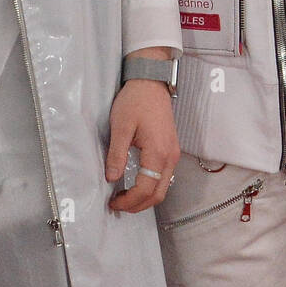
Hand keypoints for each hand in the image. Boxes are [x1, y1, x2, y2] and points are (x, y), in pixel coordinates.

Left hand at [105, 58, 179, 213]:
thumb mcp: (120, 126)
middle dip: (138, 205)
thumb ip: (117, 154)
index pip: (146, 189)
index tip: (113, 203)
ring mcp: (173, 153)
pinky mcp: (171, 149)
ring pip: (162, 187)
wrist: (151, 81)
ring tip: (124, 197)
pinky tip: (136, 184)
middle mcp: (170, 157)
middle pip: (158, 194)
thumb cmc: (135, 101)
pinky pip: (164, 177)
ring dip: (144, 197)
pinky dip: (150, 187)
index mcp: (158, 152)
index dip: (129, 201)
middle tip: (118, 205)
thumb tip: (112, 178)